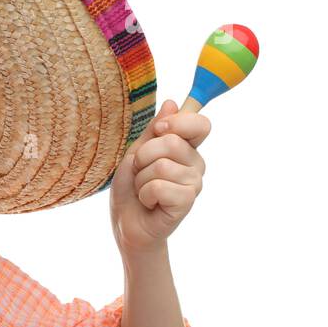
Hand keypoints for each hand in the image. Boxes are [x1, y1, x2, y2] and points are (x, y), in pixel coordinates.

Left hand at [109, 98, 210, 255]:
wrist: (127, 224)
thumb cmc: (131, 188)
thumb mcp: (137, 154)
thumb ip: (153, 131)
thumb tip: (171, 102)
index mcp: (186, 148)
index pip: (200, 124)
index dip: (178, 122)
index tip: (158, 130)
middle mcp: (196, 164)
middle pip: (171, 142)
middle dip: (143, 157)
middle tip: (140, 172)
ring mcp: (194, 183)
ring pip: (161, 166)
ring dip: (141, 179)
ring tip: (144, 190)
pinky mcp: (187, 201)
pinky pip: (159, 186)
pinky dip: (144, 194)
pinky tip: (149, 203)